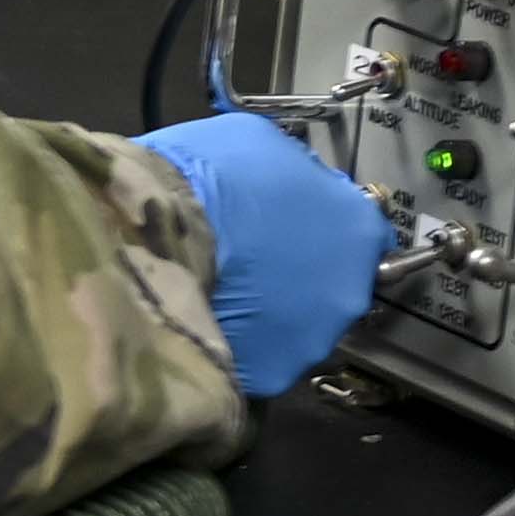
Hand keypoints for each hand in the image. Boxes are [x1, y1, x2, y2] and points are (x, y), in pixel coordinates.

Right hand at [130, 111, 392, 398]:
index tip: (294, 221)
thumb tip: (289, 182)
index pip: (360, 229)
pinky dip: (240, 341)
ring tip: (223, 289)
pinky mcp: (271, 374)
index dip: (324, 223)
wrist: (155, 239)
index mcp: (355, 227)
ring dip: (270, 309)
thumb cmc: (210, 177)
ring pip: (296, 324)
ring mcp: (312, 340)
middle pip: (331, 282)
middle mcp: (349, 290)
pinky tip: (208, 317)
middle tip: (252, 257)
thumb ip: (290, 168)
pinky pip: (258, 354)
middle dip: (298, 271)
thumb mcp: (257, 141)